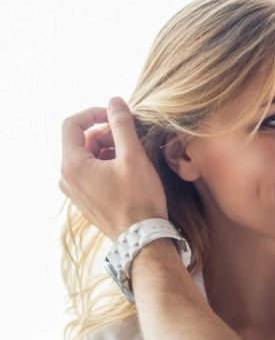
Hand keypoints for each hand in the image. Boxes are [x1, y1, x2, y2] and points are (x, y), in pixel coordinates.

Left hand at [60, 97, 167, 239]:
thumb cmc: (139, 198)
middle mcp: (66, 178)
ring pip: (88, 158)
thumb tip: (115, 101)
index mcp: (72, 164)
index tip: (117, 115)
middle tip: (133, 141)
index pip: (72, 124)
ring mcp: (75, 192)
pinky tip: (129, 175)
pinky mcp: (86, 201)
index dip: (95, 113)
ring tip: (134, 159)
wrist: (142, 238)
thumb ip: (122, 125)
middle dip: (107, 135)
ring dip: (109, 151)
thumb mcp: (133, 156)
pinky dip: (107, 166)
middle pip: (83, 141)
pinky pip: (91, 174)